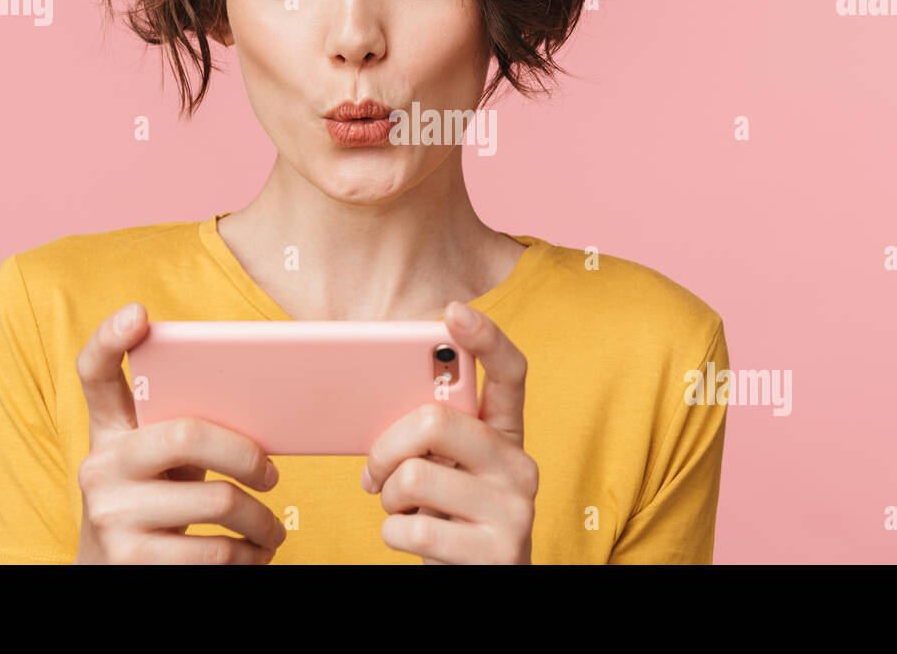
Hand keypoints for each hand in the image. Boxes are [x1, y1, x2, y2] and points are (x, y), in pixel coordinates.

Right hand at [73, 302, 286, 563]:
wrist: (113, 580)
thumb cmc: (158, 507)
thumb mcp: (160, 468)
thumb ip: (186, 431)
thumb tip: (270, 406)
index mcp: (109, 432)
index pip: (95, 373)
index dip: (109, 338)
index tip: (138, 311)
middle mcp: (100, 466)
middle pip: (188, 434)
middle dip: (247, 454)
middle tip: (273, 475)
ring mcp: (110, 514)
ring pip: (218, 501)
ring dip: (263, 521)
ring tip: (273, 530)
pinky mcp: (128, 560)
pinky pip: (215, 552)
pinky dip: (250, 558)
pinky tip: (256, 556)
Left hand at [361, 301, 537, 563]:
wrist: (482, 584)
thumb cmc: (450, 516)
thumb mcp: (449, 469)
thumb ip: (433, 434)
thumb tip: (379, 396)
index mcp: (507, 433)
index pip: (511, 372)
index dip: (486, 337)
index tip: (454, 312)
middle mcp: (520, 464)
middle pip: (434, 421)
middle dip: (385, 446)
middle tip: (376, 471)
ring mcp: (514, 509)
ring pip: (413, 476)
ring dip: (387, 499)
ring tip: (402, 508)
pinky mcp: (498, 551)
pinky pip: (412, 528)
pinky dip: (393, 535)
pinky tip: (412, 537)